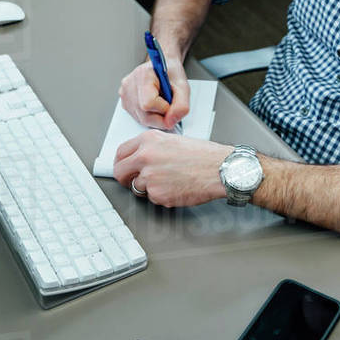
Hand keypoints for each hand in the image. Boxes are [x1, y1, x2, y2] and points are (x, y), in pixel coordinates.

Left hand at [113, 130, 231, 207]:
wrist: (220, 169)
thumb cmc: (204, 155)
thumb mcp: (174, 140)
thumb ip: (153, 147)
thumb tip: (139, 157)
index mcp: (149, 140)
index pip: (121, 152)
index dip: (121, 162)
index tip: (124, 167)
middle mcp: (145, 157)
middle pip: (120, 172)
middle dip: (125, 178)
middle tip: (133, 181)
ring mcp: (150, 177)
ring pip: (136, 187)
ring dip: (148, 188)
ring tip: (168, 181)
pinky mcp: (158, 194)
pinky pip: (152, 198)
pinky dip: (161, 196)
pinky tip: (176, 188)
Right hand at [117, 52, 190, 129]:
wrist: (164, 66)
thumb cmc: (171, 73)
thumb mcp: (183, 86)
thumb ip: (181, 106)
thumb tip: (171, 122)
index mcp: (143, 75)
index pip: (148, 104)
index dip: (164, 109)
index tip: (171, 102)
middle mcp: (129, 84)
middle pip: (144, 116)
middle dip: (161, 117)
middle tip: (169, 104)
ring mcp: (125, 94)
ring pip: (141, 119)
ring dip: (156, 117)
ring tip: (161, 102)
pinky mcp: (124, 102)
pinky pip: (138, 118)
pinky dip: (149, 116)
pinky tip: (154, 105)